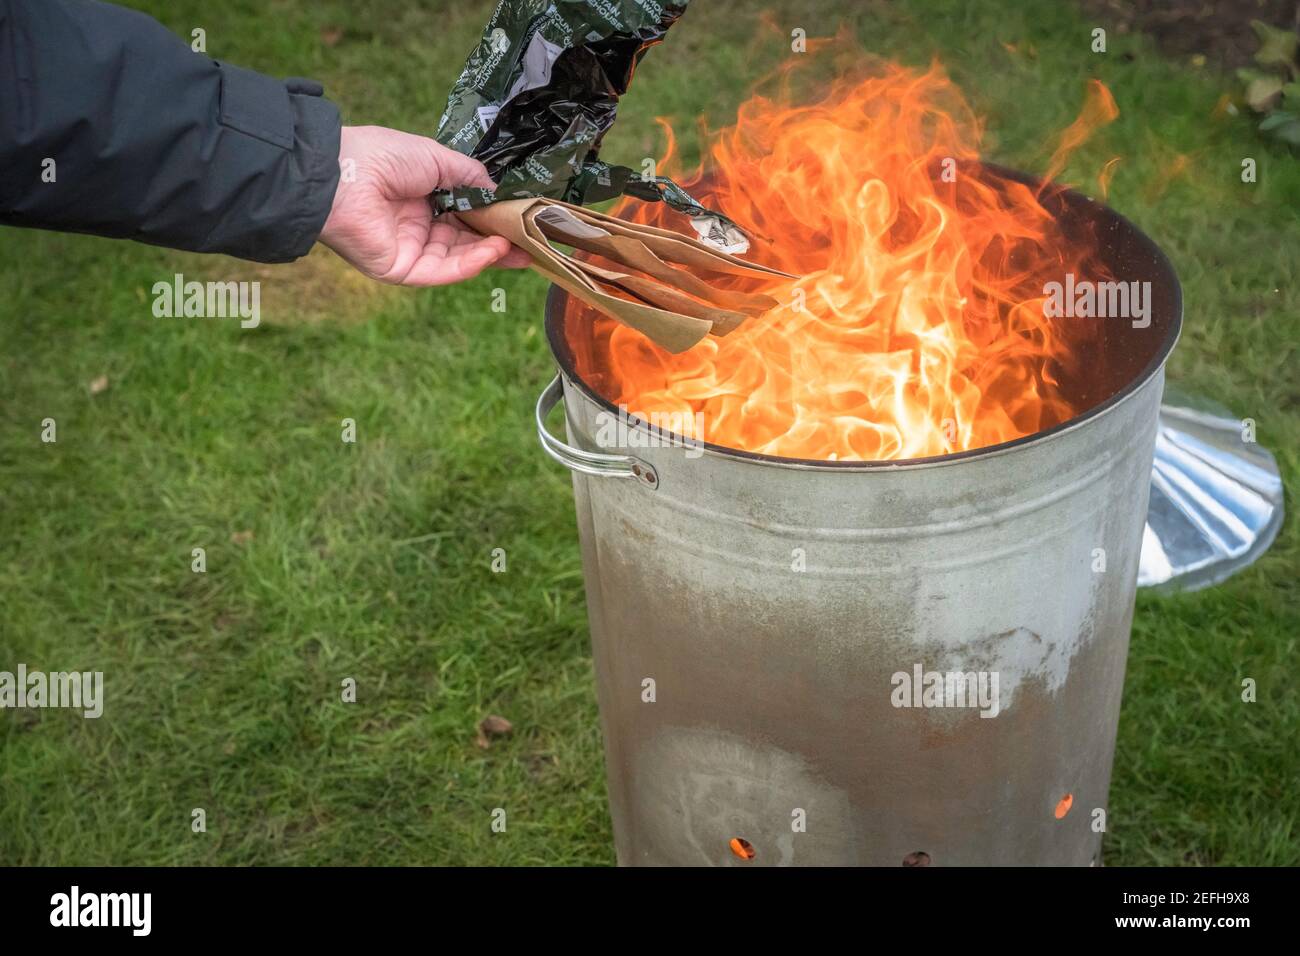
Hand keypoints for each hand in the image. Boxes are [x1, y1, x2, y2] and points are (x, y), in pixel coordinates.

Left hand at [319, 126, 529, 284]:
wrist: (343, 173)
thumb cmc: (383, 157)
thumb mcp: (437, 158)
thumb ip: (469, 176)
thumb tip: (498, 192)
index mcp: (419, 198)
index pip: (463, 215)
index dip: (491, 218)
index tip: (520, 219)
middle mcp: (415, 226)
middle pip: (464, 241)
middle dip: (498, 241)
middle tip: (530, 241)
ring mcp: (409, 250)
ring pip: (457, 258)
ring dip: (489, 254)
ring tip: (519, 246)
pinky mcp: (401, 270)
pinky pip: (441, 271)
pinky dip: (470, 264)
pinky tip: (493, 251)